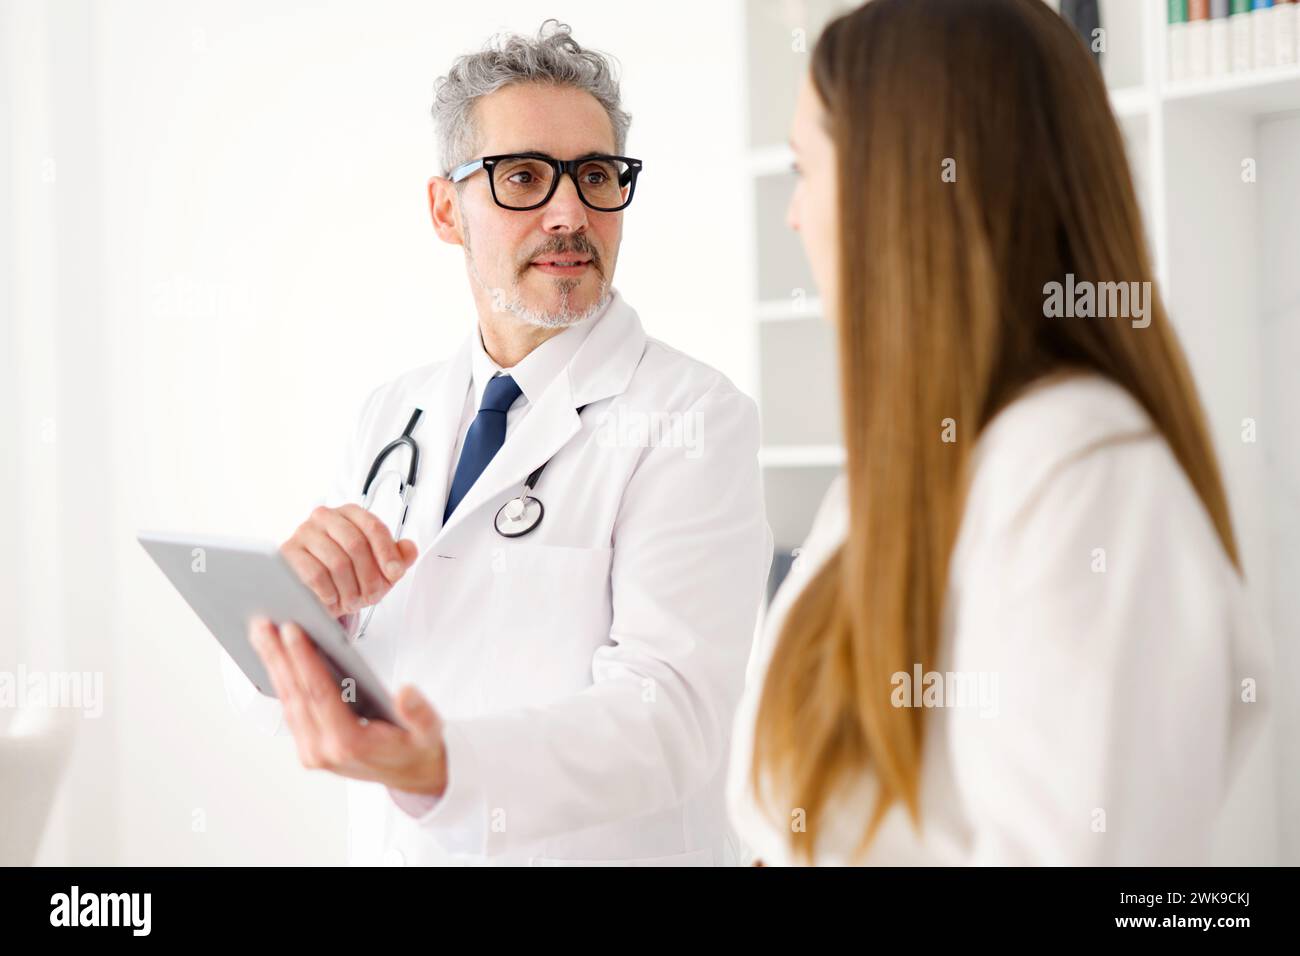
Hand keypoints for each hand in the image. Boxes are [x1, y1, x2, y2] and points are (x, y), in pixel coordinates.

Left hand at [248, 617, 447, 795]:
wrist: (411, 776)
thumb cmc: (416, 747)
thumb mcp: (429, 729)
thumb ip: (419, 712)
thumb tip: (406, 691)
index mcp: (349, 743)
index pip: (319, 693)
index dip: (303, 659)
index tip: (290, 630)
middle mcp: (323, 751)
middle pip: (295, 694)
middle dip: (278, 655)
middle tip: (263, 623)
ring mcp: (311, 752)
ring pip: (287, 701)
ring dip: (273, 665)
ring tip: (261, 633)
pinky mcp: (307, 748)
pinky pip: (290, 710)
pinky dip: (280, 680)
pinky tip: (274, 657)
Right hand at [281, 504, 417, 616]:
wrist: (314, 591)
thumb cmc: (349, 576)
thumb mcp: (379, 568)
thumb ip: (399, 557)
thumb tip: (409, 548)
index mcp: (351, 513)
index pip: (374, 527)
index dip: (387, 552)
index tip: (395, 573)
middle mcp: (326, 516)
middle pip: (356, 545)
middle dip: (369, 576)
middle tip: (371, 596)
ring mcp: (304, 532)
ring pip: (337, 562)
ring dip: (350, 589)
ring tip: (352, 602)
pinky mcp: (288, 553)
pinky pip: (315, 574)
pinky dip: (329, 593)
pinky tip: (333, 600)